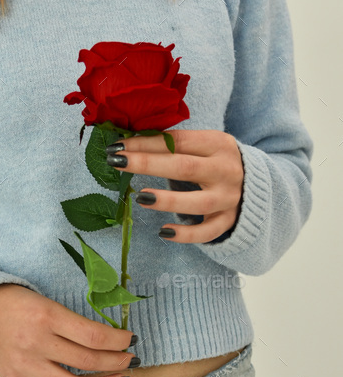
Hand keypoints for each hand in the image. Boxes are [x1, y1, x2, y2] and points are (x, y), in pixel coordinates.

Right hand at [0, 284, 137, 376]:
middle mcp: (37, 343)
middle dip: (117, 362)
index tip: (131, 340)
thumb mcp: (43, 300)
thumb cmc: (12, 302)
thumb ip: (70, 320)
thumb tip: (106, 338)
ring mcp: (27, 366)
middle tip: (130, 360)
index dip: (119, 340)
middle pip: (88, 361)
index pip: (93, 335)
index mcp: (47, 316)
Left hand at [107, 129, 243, 242]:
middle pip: (184, 167)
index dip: (146, 143)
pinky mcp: (229, 221)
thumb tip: (129, 145)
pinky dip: (186, 235)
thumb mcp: (205, 145)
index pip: (178, 141)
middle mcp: (226, 170)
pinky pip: (207, 232)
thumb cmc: (217, 161)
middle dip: (148, 164)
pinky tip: (164, 232)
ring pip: (198, 202)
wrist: (259, 184)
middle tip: (117, 163)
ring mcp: (229, 198)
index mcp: (218, 144)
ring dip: (167, 200)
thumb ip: (175, 145)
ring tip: (140, 197)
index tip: (118, 147)